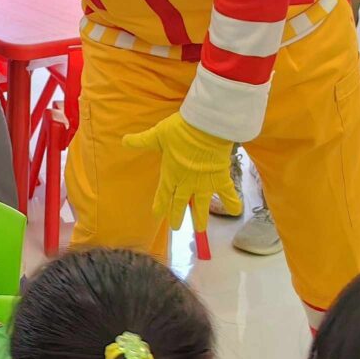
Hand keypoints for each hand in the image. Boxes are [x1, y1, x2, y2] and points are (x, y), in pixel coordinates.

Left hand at [122, 112, 239, 230]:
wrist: (206, 129)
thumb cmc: (179, 132)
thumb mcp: (157, 135)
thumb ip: (141, 140)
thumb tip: (124, 140)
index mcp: (170, 174)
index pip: (163, 194)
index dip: (160, 205)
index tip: (157, 215)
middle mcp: (186, 183)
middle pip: (180, 203)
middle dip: (177, 216)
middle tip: (175, 227)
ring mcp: (204, 183)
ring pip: (202, 205)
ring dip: (201, 217)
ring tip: (201, 229)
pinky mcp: (220, 179)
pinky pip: (228, 194)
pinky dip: (232, 202)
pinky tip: (235, 211)